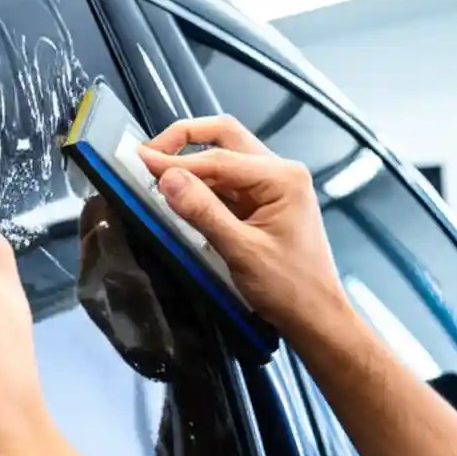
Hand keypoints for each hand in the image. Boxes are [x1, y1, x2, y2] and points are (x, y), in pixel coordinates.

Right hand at [138, 116, 347, 330]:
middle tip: (149, 154)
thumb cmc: (289, 288)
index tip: (140, 160)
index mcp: (282, 177)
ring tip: (157, 177)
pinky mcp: (263, 203)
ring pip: (225, 160)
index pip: (219, 158)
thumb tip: (166, 178)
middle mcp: (280, 172)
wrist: (316, 317)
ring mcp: (273, 186)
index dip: (176, 159)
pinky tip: (181, 196)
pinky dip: (202, 186)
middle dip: (186, 140)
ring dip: (192, 166)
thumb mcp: (241, 251)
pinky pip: (227, 184)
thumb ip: (203, 212)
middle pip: (226, 138)